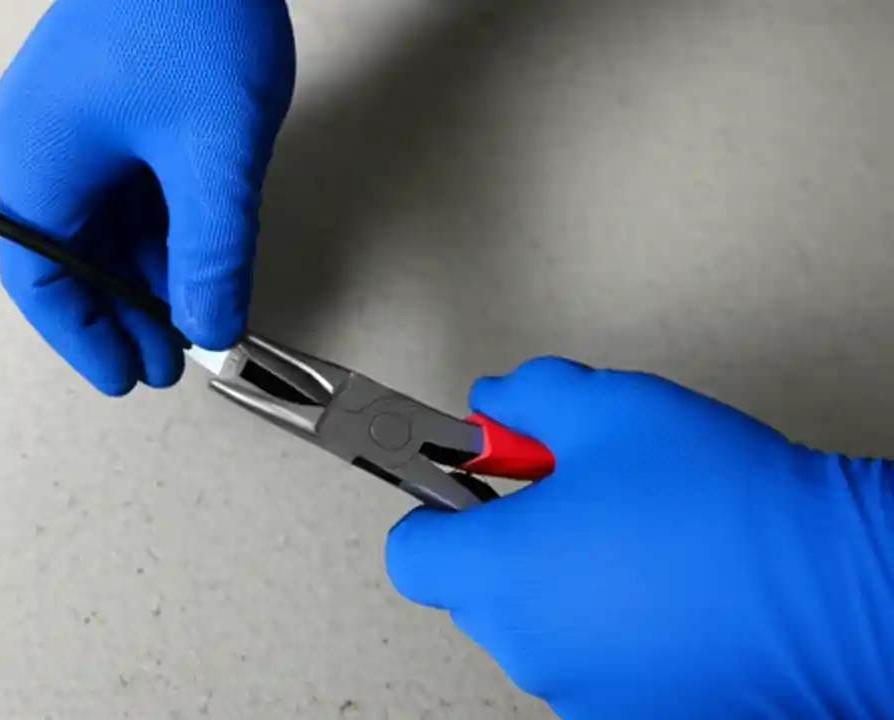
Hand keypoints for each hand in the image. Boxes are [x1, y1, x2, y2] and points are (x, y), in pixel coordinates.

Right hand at [0, 0, 294, 394]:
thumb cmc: (189, 13)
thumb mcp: (214, 155)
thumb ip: (213, 254)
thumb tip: (210, 326)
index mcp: (42, 162)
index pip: (42, 280)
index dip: (84, 339)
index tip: (127, 377)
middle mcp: (45, 143)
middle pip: (71, 257)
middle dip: (122, 314)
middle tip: (168, 359)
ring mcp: (77, 118)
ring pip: (102, 224)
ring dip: (145, 274)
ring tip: (191, 317)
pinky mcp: (112, 98)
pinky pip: (124, 184)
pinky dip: (159, 228)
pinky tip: (195, 254)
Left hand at [386, 357, 893, 718]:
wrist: (841, 590)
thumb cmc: (729, 507)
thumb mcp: (609, 407)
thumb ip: (526, 396)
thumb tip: (492, 402)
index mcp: (501, 572)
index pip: (411, 553)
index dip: (435, 509)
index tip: (473, 484)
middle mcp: (528, 647)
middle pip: (475, 589)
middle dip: (509, 540)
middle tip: (573, 496)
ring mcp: (580, 694)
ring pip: (538, 628)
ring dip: (564, 587)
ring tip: (639, 542)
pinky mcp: (631, 718)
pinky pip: (593, 666)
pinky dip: (613, 632)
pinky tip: (671, 594)